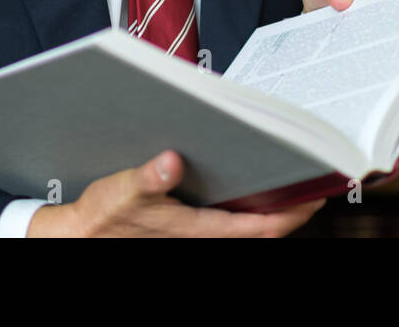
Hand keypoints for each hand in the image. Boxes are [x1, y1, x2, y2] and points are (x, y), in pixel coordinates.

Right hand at [25, 150, 325, 236]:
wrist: (80, 237)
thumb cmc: (103, 217)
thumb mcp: (123, 190)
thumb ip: (148, 177)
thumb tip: (171, 161)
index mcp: (197, 230)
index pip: (261, 227)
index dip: (293, 213)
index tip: (318, 194)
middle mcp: (203, 236)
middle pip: (262, 226)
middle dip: (291, 207)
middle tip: (316, 180)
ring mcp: (196, 234)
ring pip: (247, 225)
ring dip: (269, 205)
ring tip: (289, 176)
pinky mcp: (188, 228)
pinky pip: (229, 220)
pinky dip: (245, 204)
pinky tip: (245, 181)